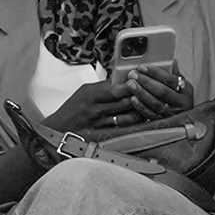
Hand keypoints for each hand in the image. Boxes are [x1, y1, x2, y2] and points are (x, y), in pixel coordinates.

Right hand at [45, 66, 186, 136]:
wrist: (57, 131)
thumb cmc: (72, 108)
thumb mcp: (85, 91)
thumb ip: (103, 86)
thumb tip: (122, 80)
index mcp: (92, 95)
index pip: (117, 89)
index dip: (132, 84)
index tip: (144, 78)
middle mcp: (97, 110)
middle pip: (126, 103)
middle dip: (143, 96)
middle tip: (157, 91)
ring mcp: (101, 125)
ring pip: (128, 118)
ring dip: (143, 111)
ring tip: (157, 105)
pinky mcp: (103, 136)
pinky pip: (123, 130)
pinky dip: (136, 125)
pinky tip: (146, 121)